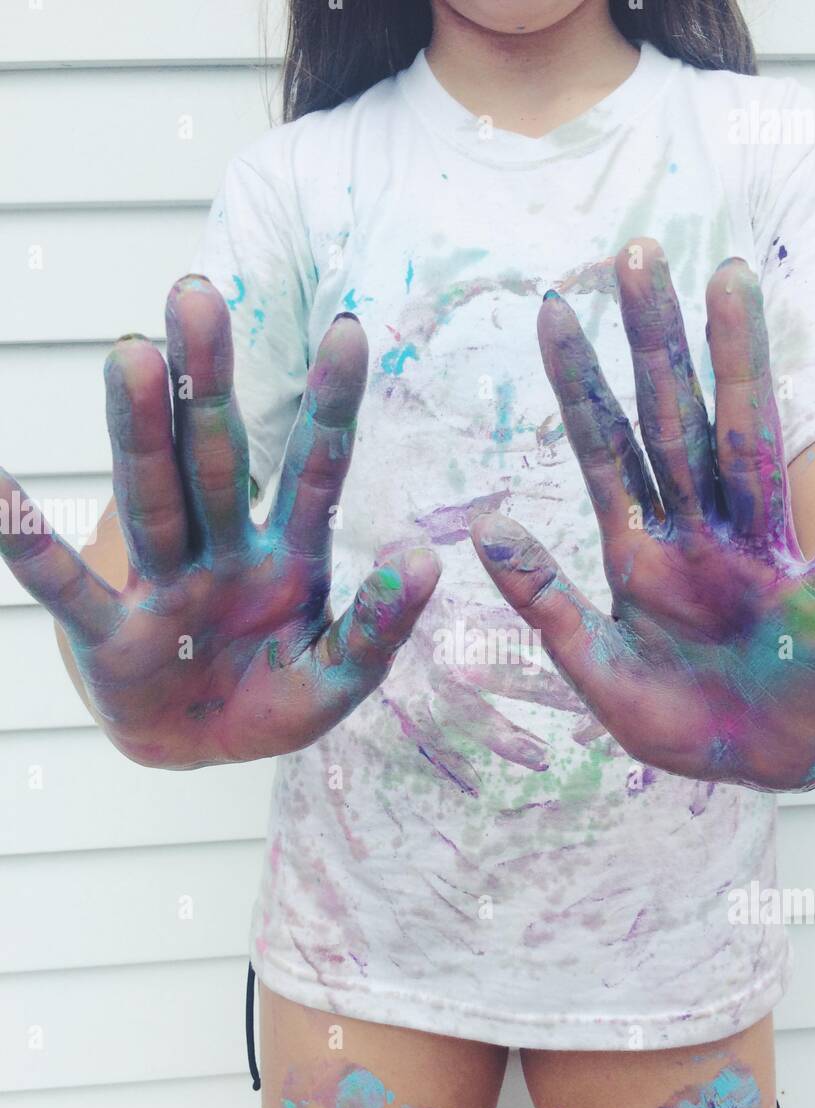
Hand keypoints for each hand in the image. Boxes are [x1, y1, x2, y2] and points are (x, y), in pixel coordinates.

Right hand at [0, 278, 439, 768]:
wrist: (205, 753)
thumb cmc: (277, 700)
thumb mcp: (340, 675)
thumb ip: (378, 627)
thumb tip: (422, 559)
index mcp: (290, 556)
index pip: (316, 470)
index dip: (331, 405)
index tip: (350, 330)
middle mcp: (224, 550)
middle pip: (216, 457)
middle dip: (209, 382)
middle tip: (197, 295)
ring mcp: (164, 585)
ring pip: (152, 495)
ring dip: (141, 428)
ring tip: (133, 354)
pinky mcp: (111, 635)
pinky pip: (65, 585)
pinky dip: (28, 541)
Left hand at [471, 240, 814, 791]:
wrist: (755, 769)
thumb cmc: (676, 717)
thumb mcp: (596, 667)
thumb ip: (545, 601)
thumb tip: (483, 524)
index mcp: (643, 554)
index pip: (607, 453)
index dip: (581, 385)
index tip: (553, 308)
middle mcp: (702, 536)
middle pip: (675, 423)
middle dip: (656, 344)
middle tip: (637, 251)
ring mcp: (765, 559)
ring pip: (750, 447)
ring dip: (744, 367)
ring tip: (734, 284)